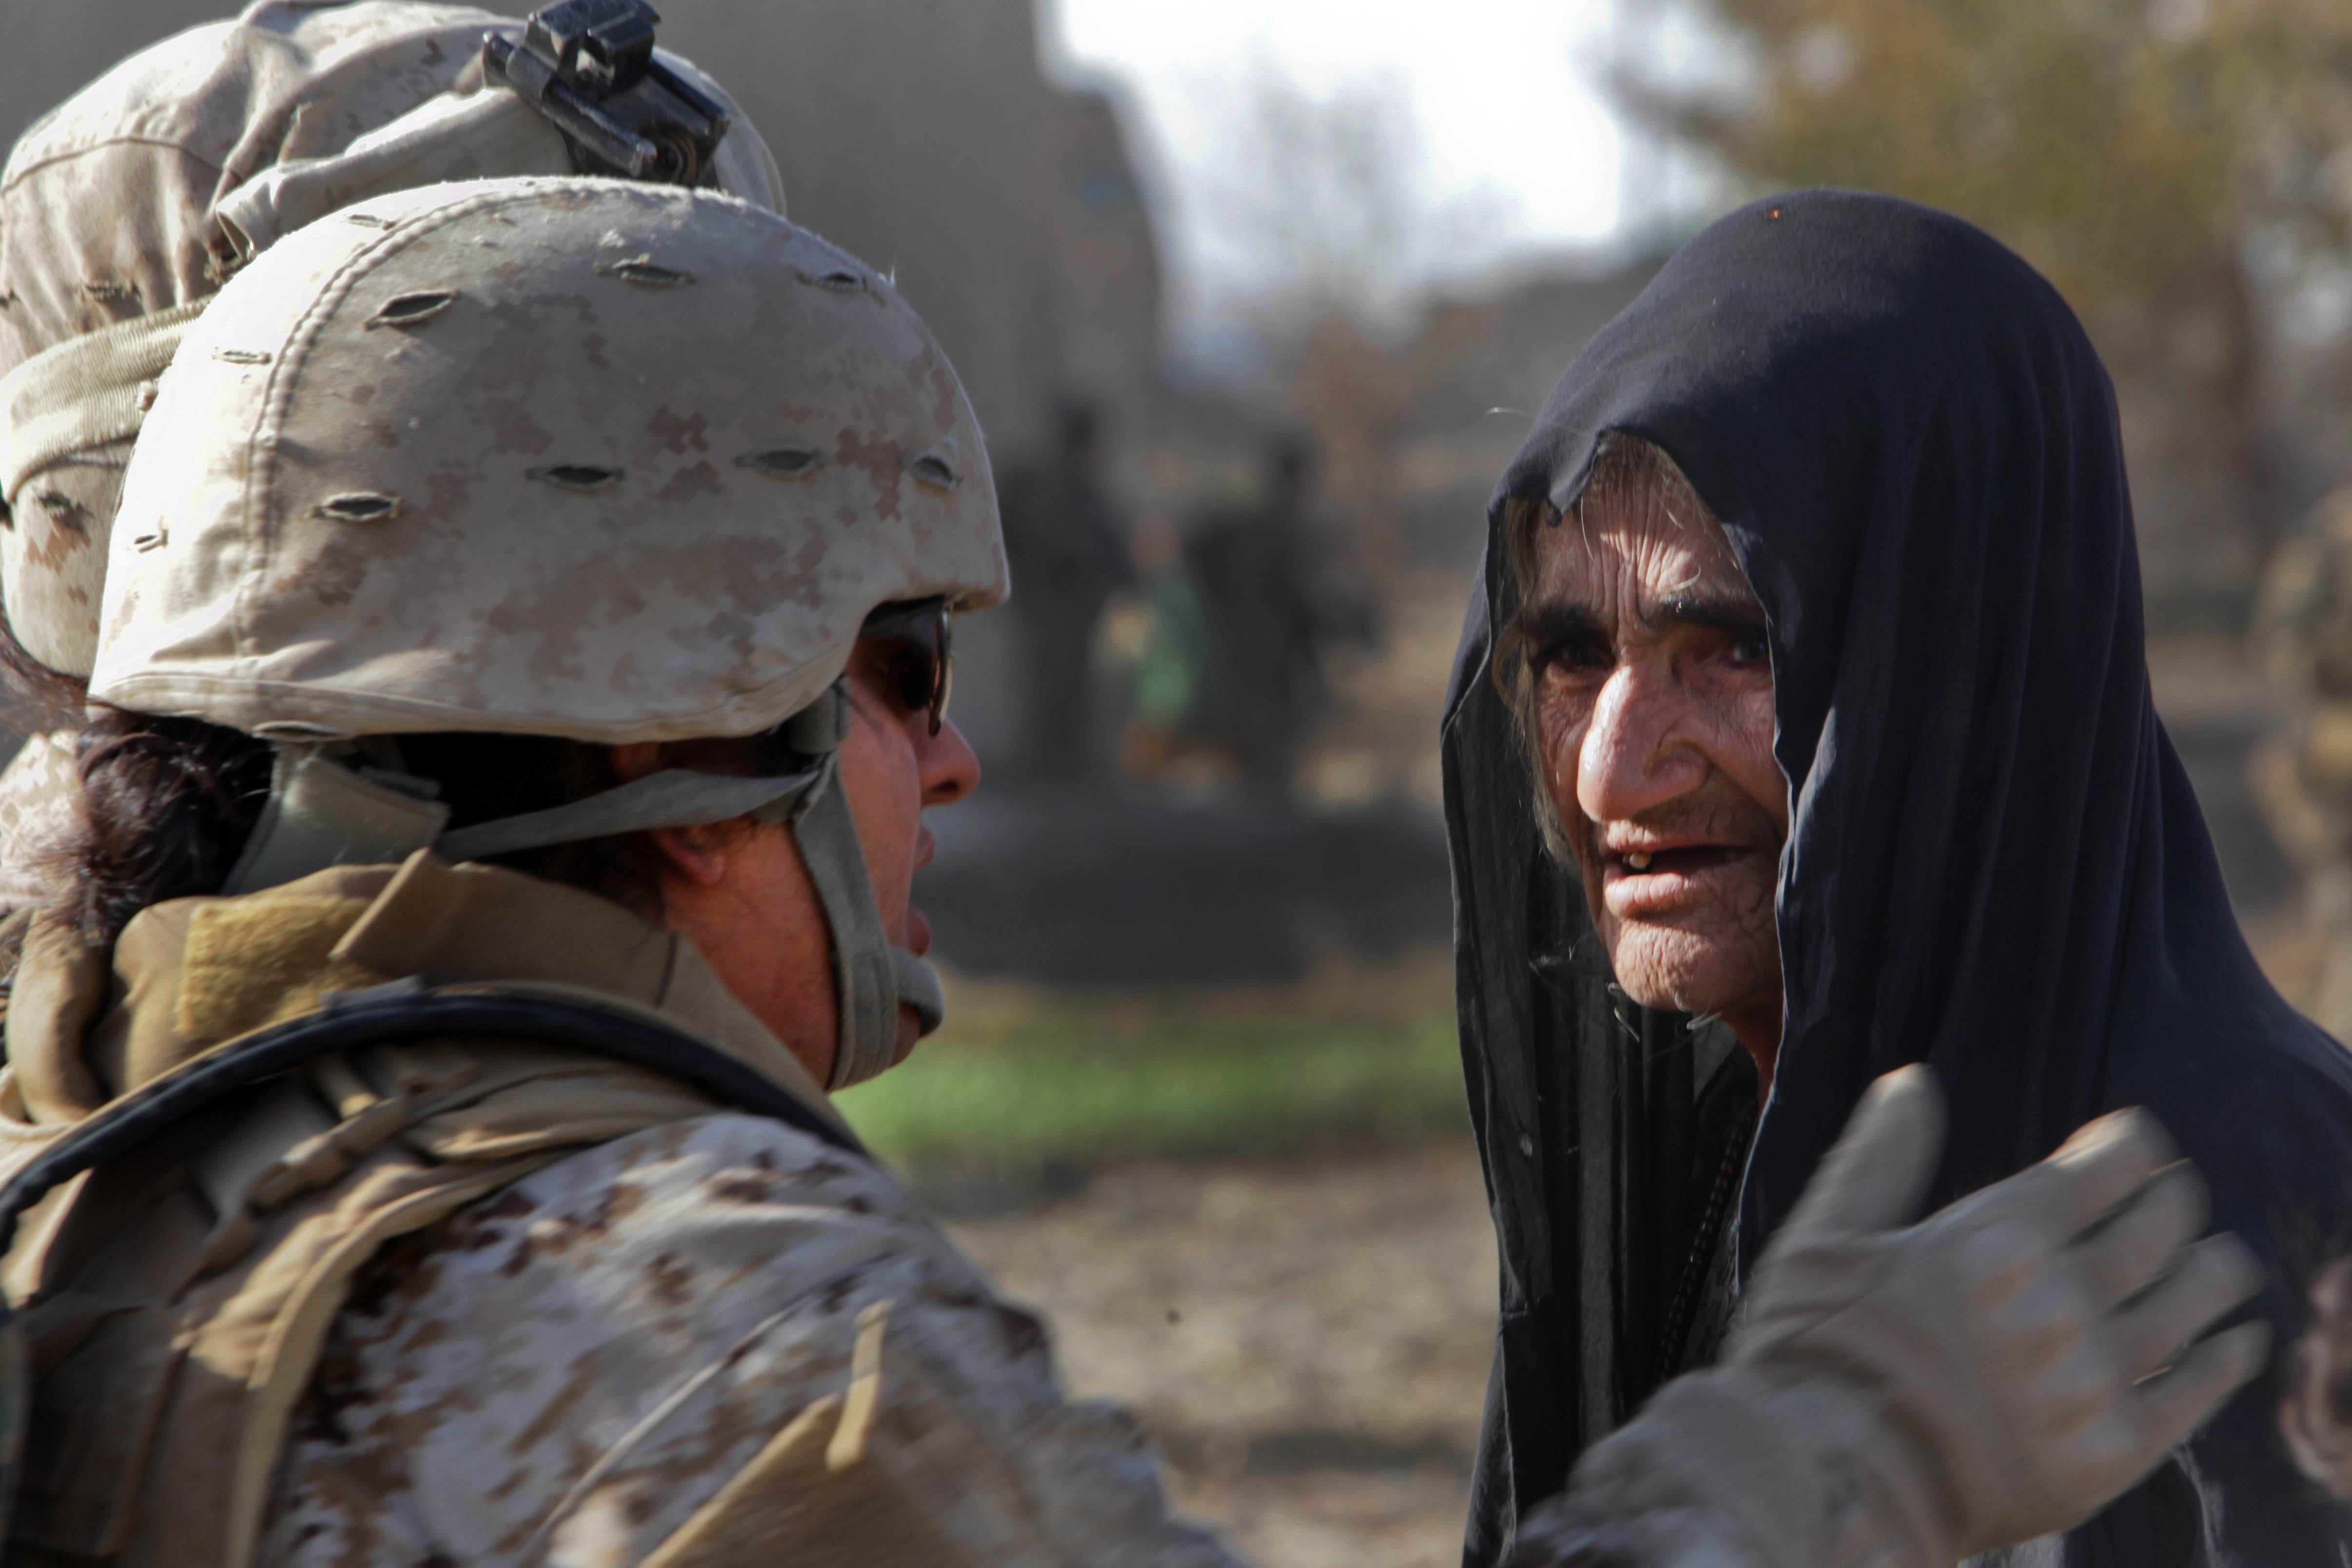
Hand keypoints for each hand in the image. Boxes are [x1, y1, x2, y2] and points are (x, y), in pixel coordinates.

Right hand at [1513, 1067, 2267, 1567]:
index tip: (2142, 1143)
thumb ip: (1877, 1158)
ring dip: (2215, 1271)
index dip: (2132, 1148)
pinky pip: (2197, 1391)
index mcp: (1990, 1241)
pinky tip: (2234, 1340)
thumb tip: (1912, 1081)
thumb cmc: (1813, 1356)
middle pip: (2157, 1229)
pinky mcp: (2111, 1452)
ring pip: (2192, 1302)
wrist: (1830, 1487)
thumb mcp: (1824, 1240)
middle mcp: (2056, 1302)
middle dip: (2175, 1201)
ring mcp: (2090, 1380)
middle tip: (2178, 1196)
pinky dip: (2225, 1357)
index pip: (2101, 1170)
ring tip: (2221, 1261)